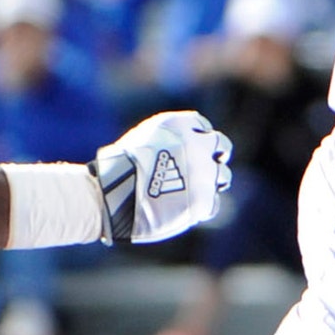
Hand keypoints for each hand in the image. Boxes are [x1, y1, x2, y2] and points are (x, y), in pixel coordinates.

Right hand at [89, 111, 232, 243]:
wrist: (111, 195)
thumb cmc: (117, 169)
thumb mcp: (142, 139)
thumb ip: (167, 139)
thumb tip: (179, 148)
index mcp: (181, 124)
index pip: (201, 125)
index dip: (199, 136)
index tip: (194, 146)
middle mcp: (198, 145)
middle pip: (221, 145)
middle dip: (217, 154)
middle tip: (209, 166)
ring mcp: (204, 173)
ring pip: (223, 175)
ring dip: (212, 182)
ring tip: (197, 191)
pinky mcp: (203, 200)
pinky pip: (213, 204)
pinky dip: (204, 207)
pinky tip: (189, 209)